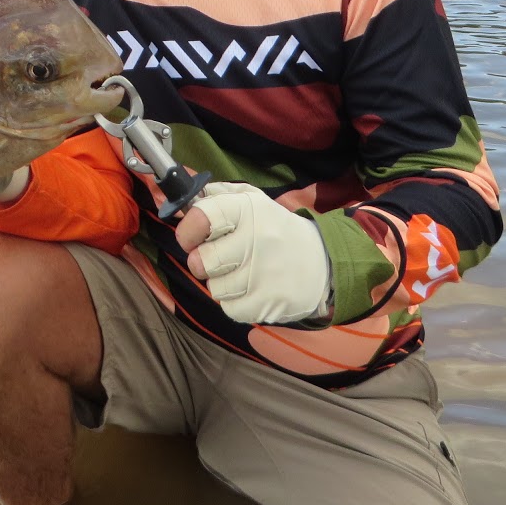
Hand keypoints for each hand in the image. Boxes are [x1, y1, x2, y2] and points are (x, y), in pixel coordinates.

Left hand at [174, 182, 330, 324]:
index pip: (203, 217)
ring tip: (243, 272)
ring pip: (214, 288)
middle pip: (200, 261)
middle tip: (219, 258)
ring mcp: (263, 275)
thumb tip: (181, 203)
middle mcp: (257, 240)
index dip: (188, 229)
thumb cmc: (275, 230)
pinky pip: (229, 308)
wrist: (324, 262)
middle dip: (202, 262)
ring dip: (221, 283)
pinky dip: (235, 302)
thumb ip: (214, 196)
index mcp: (250, 210)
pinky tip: (252, 289)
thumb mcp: (251, 201)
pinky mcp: (269, 303)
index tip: (191, 237)